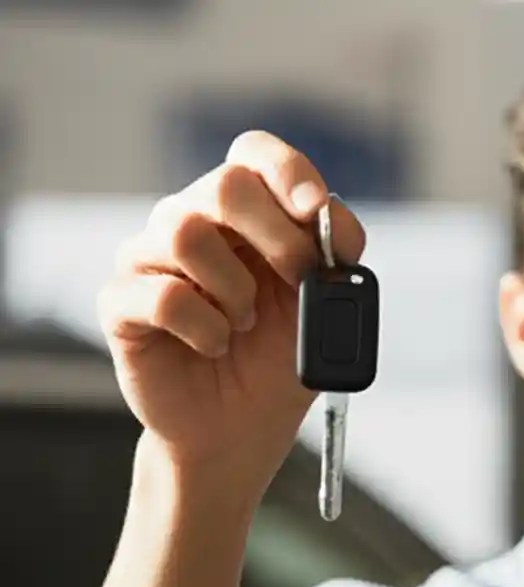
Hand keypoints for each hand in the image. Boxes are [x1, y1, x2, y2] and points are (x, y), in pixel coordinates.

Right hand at [97, 130, 365, 502]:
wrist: (241, 428)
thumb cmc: (278, 358)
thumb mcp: (325, 305)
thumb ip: (335, 256)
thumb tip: (329, 219)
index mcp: (246, 214)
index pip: (254, 153)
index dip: (286, 170)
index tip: (313, 209)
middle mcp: (193, 222)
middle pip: (223, 185)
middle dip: (275, 235)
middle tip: (296, 280)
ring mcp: (150, 260)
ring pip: (186, 233)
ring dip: (236, 288)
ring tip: (245, 324)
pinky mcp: (121, 304)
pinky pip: (164, 296)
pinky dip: (206, 328)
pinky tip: (216, 345)